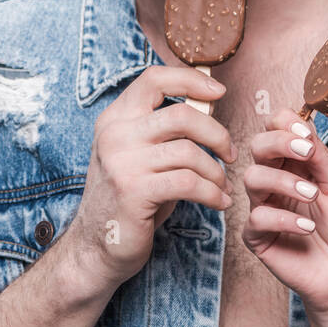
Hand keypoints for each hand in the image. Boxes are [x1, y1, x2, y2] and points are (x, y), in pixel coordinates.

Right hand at [66, 65, 235, 293]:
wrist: (96, 247)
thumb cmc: (131, 199)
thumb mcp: (143, 156)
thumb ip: (168, 131)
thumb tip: (210, 102)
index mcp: (115, 119)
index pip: (153, 78)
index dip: (190, 79)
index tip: (220, 92)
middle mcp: (115, 135)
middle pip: (182, 115)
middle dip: (217, 135)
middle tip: (230, 155)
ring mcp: (121, 162)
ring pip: (190, 152)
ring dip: (216, 172)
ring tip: (222, 186)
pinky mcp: (133, 191)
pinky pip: (189, 183)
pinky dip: (213, 193)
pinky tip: (219, 202)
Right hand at [242, 108, 327, 319]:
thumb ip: (321, 158)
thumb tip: (303, 127)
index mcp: (296, 163)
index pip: (275, 129)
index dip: (284, 124)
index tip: (305, 134)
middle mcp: (276, 180)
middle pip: (257, 146)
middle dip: (279, 143)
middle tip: (306, 153)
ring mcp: (265, 207)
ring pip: (252, 178)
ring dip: (284, 182)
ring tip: (312, 196)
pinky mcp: (257, 236)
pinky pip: (257, 217)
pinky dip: (285, 219)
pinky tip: (307, 227)